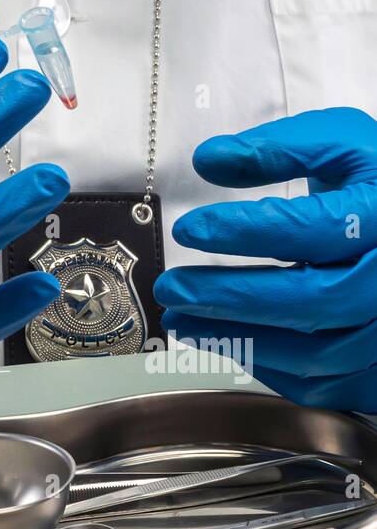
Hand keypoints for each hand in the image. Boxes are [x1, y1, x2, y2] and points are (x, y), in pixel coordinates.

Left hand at [154, 108, 376, 410]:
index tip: (190, 229)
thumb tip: (210, 159)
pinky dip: (269, 368)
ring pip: (318, 354)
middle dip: (232, 298)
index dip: (249, 231)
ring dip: (240, 339)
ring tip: (182, 318)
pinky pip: (326, 385)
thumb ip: (279, 148)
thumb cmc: (375, 186)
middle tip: (172, 288)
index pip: (315, 229)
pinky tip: (226, 342)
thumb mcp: (341, 143)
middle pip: (314, 301)